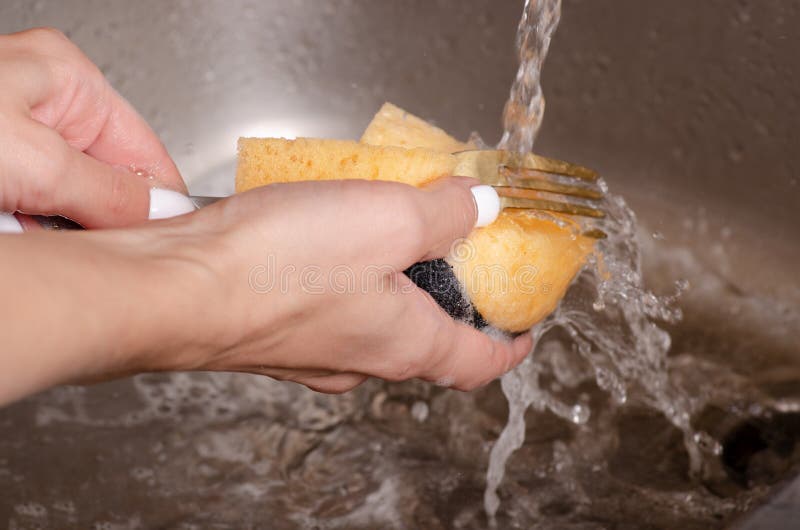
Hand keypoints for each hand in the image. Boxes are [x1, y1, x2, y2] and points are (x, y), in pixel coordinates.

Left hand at [0, 28, 185, 227]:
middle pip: (104, 181)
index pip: (147, 151)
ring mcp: (13, 132)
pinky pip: (26, 206)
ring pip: (62, 201)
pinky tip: (12, 226)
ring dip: (52, 226)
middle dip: (93, 218)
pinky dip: (22, 225)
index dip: (163, 201)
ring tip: (26, 226)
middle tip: (82, 238)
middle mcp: (43, 100)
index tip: (172, 237)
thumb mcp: (37, 163)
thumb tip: (163, 212)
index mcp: (70, 78)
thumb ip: (108, 193)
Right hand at [74, 177, 530, 394]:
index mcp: (404, 346)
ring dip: (392, 282)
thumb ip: (444, 212)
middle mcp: (359, 359)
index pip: (477, 363)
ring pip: (372, 318)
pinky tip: (322, 231)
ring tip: (389, 232)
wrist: (174, 287)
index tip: (526, 329)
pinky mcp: (269, 327)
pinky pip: (323, 301)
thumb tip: (480, 205)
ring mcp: (310, 350)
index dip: (510, 346)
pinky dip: (341, 273)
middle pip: (425, 339)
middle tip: (459, 261)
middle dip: (450, 303)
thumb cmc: (279, 267)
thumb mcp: (389, 219)